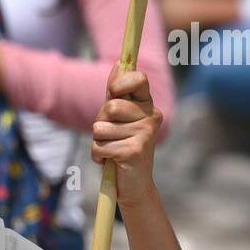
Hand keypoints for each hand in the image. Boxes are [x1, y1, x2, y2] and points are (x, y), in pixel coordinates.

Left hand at [91, 64, 162, 208]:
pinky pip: (98, 146)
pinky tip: (111, 161)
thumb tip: (118, 64)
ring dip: (98, 142)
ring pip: (100, 128)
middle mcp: (151, 117)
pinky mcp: (134, 151)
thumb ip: (116, 93)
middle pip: (110, 107)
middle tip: (111, 137)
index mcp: (147, 106)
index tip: (114, 92)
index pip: (138, 79)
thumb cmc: (122, 147)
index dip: (120, 83)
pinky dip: (98, 156)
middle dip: (101, 123)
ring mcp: (145, 134)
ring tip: (112, 149)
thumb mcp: (118, 118)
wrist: (133, 185)